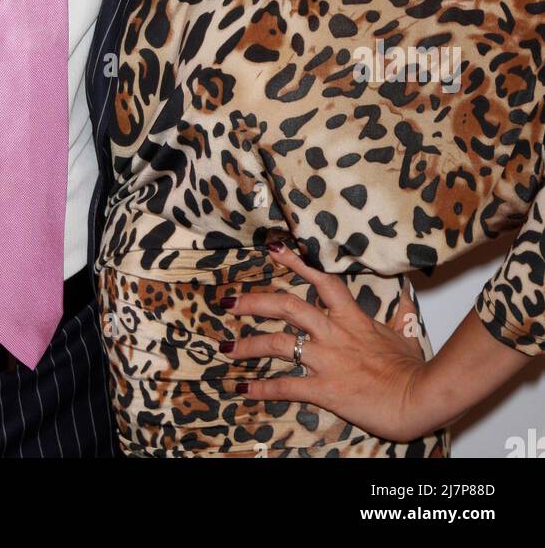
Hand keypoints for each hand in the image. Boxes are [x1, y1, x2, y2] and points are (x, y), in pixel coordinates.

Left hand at [225, 241, 445, 441]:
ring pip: (279, 344)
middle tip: (229, 302)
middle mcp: (333, 333)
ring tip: (227, 347)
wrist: (418, 397)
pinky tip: (245, 387)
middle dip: (254, 302)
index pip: (321, 280)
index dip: (297, 263)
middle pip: (287, 306)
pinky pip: (287, 385)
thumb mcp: (405, 333)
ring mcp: (327, 360)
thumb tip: (407, 296)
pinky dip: (263, 387)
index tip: (274, 250)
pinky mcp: (325, 389)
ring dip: (249, 344)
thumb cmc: (412, 368)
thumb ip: (400, 313)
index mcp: (351, 317)